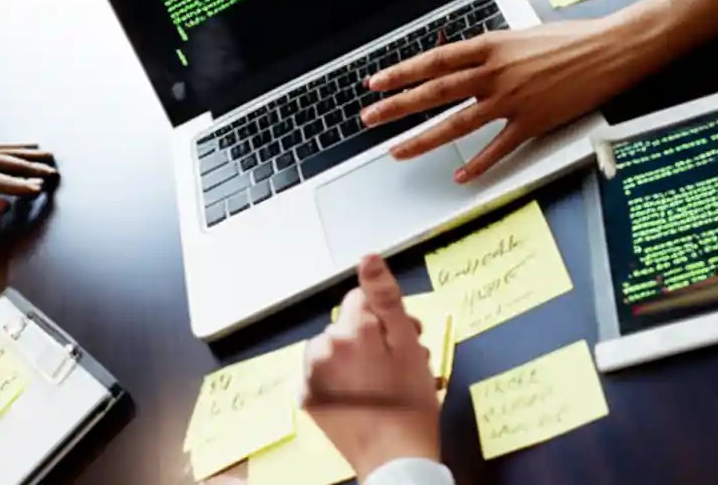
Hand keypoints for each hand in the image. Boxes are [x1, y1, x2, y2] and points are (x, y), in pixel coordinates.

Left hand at [303, 255, 439, 480]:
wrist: (396, 459)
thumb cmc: (409, 405)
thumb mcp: (409, 345)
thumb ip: (385, 297)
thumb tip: (368, 258)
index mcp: (351, 330)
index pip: (363, 297)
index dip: (387, 314)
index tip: (404, 333)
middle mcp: (324, 348)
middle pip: (349, 323)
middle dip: (373, 335)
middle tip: (400, 361)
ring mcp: (312, 375)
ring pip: (336, 347)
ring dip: (355, 357)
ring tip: (381, 381)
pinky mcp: (308, 397)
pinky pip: (323, 373)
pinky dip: (339, 378)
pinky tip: (362, 394)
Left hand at [361, 0, 717, 181]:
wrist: (609, 49)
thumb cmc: (568, 40)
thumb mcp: (519, 37)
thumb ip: (489, 53)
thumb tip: (462, 65)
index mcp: (489, 46)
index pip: (433, 60)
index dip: (400, 72)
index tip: (375, 82)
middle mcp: (494, 73)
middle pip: (434, 92)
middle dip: (397, 106)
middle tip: (369, 118)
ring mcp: (512, 100)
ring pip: (457, 124)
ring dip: (423, 139)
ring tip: (397, 151)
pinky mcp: (533, 122)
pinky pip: (498, 148)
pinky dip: (478, 165)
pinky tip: (460, 177)